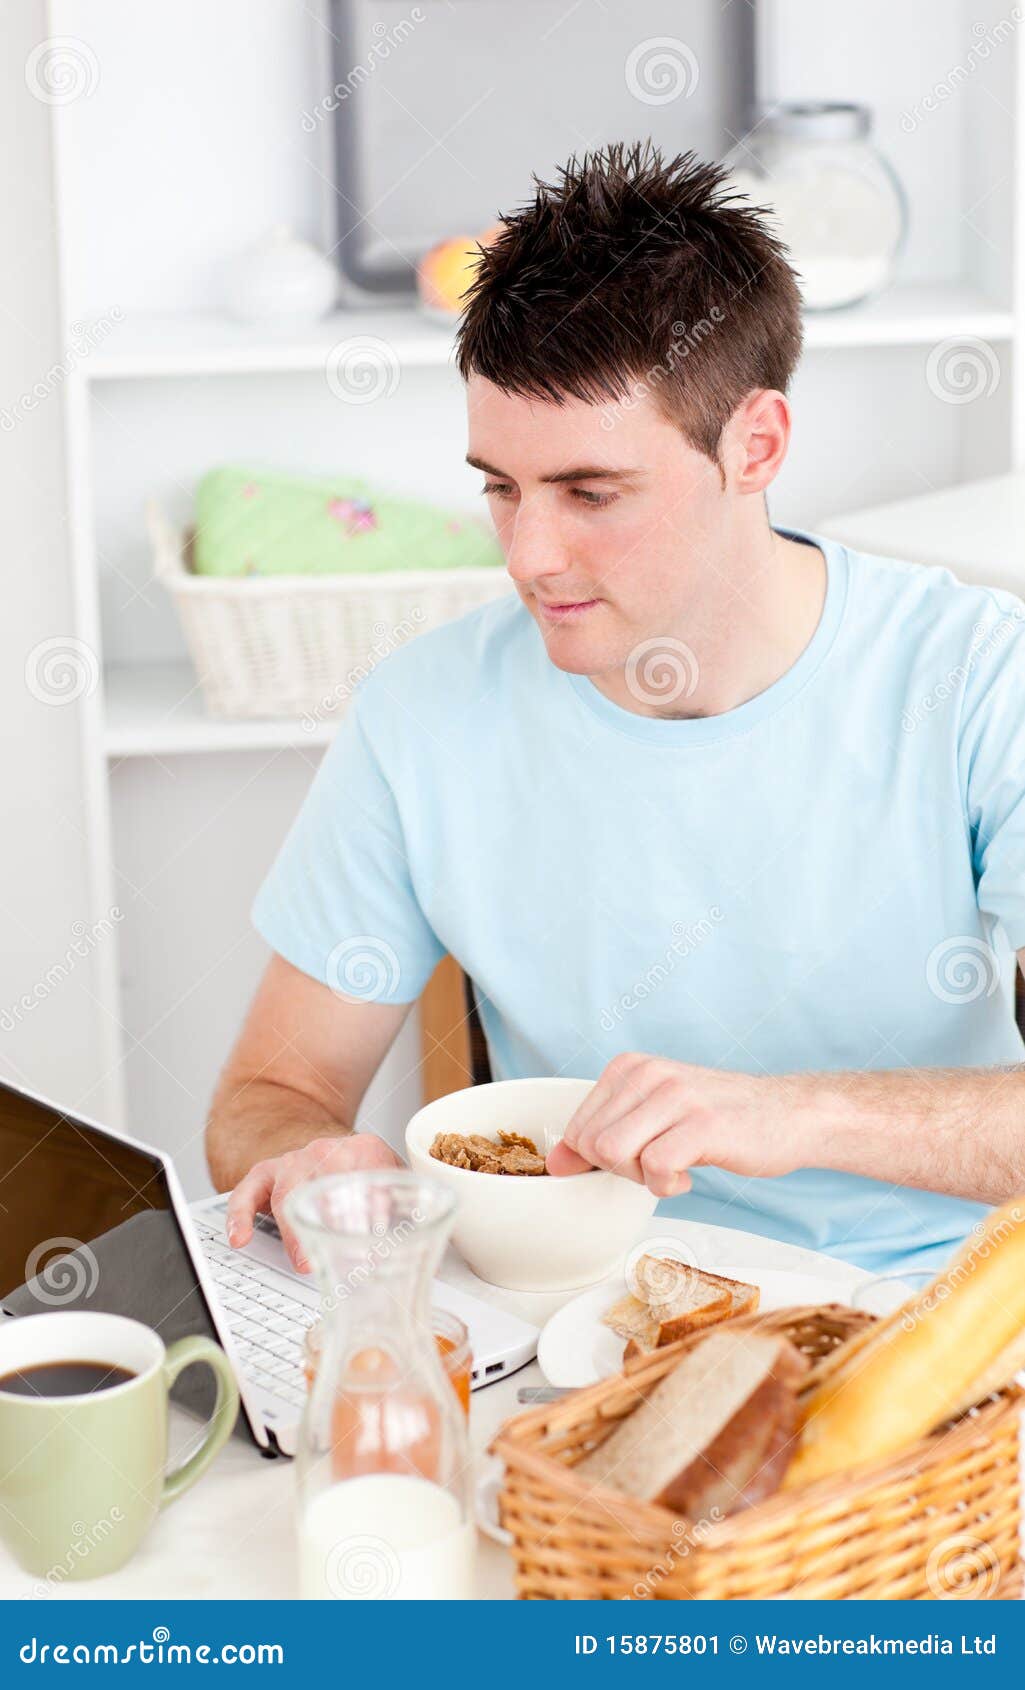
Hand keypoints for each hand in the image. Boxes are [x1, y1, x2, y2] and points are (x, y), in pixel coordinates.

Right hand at [225, 1133, 402, 1270]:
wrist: (325, 1145)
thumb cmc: (362, 1172)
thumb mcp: (391, 1178)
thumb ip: (409, 1202)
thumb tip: (435, 1238)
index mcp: (366, 1150)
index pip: (372, 1176)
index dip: (375, 1209)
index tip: (379, 1243)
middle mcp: (328, 1152)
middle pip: (326, 1182)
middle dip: (332, 1221)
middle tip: (340, 1259)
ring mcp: (295, 1161)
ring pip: (289, 1189)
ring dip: (295, 1230)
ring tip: (302, 1261)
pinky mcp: (267, 1173)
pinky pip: (249, 1190)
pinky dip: (241, 1214)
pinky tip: (241, 1237)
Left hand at [545, 1053, 809, 1196]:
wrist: (789, 1114)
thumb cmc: (719, 1120)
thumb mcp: (653, 1118)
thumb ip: (602, 1135)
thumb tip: (555, 1164)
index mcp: (629, 1067)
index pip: (576, 1129)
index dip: (600, 1159)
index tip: (639, 1155)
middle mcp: (647, 1073)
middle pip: (591, 1145)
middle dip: (620, 1170)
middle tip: (659, 1163)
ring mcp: (676, 1096)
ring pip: (614, 1153)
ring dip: (642, 1178)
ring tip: (672, 1167)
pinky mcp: (702, 1124)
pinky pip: (655, 1168)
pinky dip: (667, 1186)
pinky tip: (689, 1175)